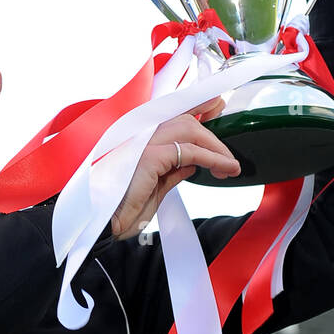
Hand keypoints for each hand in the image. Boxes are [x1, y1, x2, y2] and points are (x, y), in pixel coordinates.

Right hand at [109, 98, 240, 240]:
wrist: (103, 225)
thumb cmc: (121, 210)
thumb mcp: (155, 187)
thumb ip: (173, 171)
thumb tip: (192, 162)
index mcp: (139, 139)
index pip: (173, 115)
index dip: (199, 107)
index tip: (219, 110)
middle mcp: (140, 134)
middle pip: (186, 120)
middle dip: (213, 136)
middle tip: (229, 159)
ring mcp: (144, 141)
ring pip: (190, 130)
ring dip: (215, 147)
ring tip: (230, 166)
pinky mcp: (150, 155)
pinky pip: (190, 151)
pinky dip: (212, 158)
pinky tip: (223, 168)